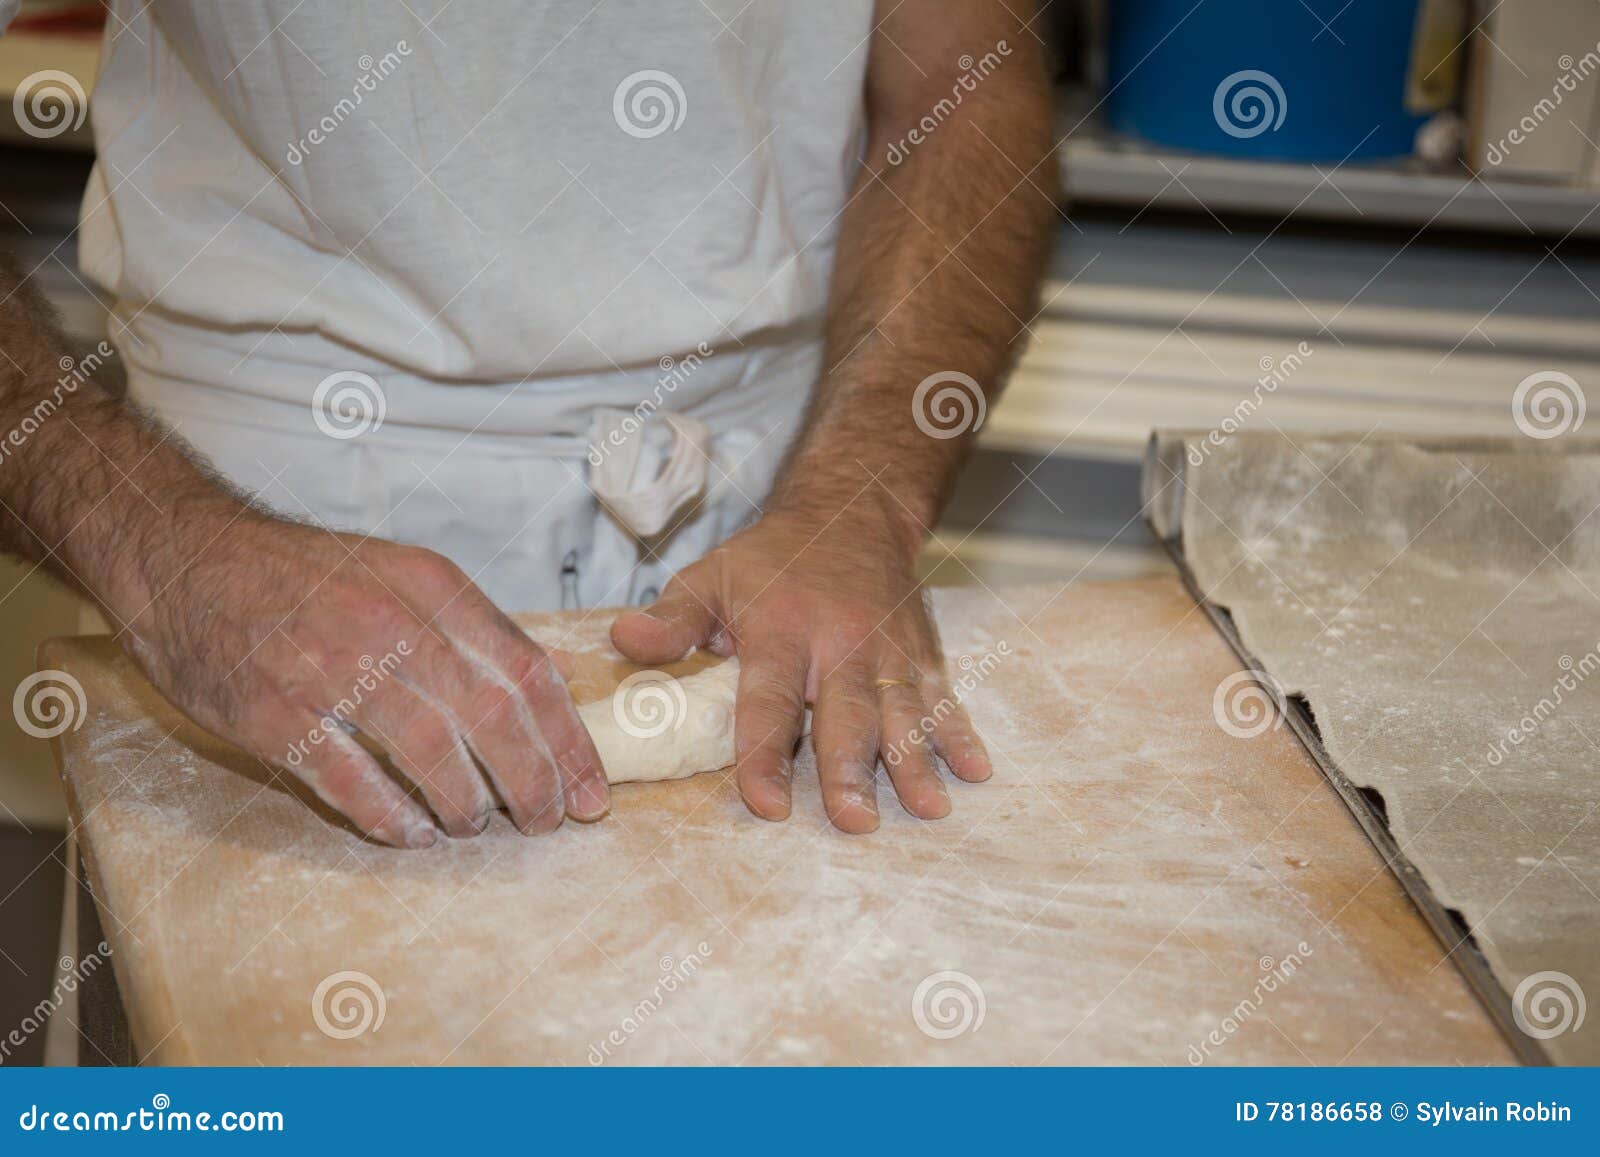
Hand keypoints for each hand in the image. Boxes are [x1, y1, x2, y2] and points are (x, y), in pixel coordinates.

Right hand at [112, 512, 605, 846]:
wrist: (188, 558)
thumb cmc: (305, 574)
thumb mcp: (403, 574)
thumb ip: (474, 628)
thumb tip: (551, 685)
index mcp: (434, 588)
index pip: (529, 673)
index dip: (569, 741)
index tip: (592, 788)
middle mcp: (393, 625)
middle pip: (494, 720)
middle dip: (534, 785)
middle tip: (546, 822)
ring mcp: (332, 671)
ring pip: (432, 755)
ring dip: (466, 805)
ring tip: (475, 824)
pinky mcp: (275, 715)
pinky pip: (351, 782)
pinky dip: (391, 817)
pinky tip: (412, 833)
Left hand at [610, 493, 990, 831]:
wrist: (853, 510)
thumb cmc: (771, 558)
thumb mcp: (710, 575)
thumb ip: (671, 619)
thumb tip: (623, 642)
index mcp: (781, 630)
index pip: (768, 702)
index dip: (764, 755)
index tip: (766, 805)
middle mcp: (840, 643)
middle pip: (845, 714)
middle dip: (852, 769)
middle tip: (855, 821)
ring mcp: (887, 650)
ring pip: (902, 711)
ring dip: (915, 762)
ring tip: (928, 810)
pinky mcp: (921, 653)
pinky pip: (942, 695)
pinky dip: (960, 732)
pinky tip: (976, 770)